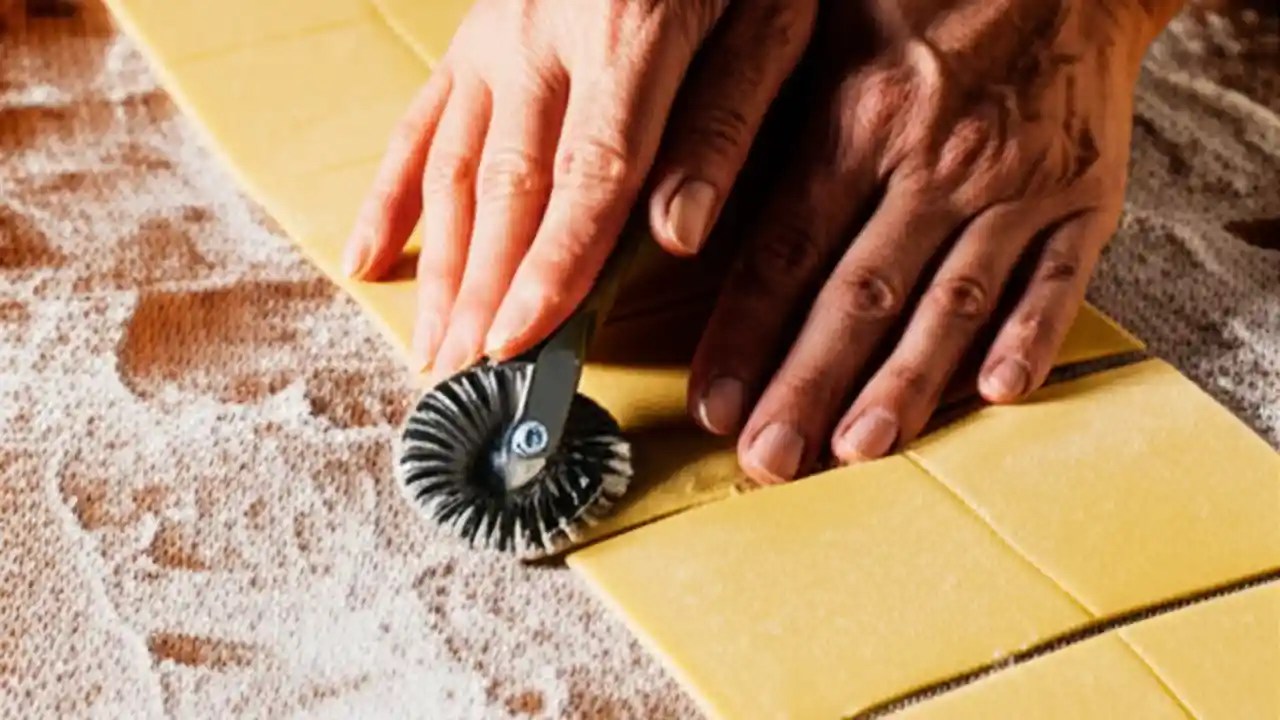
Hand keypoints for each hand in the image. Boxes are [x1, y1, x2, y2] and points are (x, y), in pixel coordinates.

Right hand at [343, 0, 815, 378]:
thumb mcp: (769, 17)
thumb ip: (724, 119)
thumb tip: (676, 232)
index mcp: (630, 33)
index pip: (588, 178)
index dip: (550, 269)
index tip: (520, 346)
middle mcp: (542, 38)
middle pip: (507, 188)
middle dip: (483, 294)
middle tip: (463, 381)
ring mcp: (491, 38)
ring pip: (451, 170)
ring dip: (436, 268)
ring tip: (427, 351)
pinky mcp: (467, 39)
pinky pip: (417, 125)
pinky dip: (389, 196)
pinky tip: (365, 257)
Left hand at [690, 0, 1182, 482]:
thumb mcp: (823, 16)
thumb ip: (761, 101)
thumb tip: (679, 195)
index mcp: (862, 112)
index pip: (786, 249)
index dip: (745, 334)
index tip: (712, 405)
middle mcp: (938, 158)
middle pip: (861, 295)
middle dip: (808, 386)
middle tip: (767, 461)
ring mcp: (1018, 182)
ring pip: (952, 303)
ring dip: (904, 385)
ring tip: (856, 450)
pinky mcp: (1088, 195)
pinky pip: (1059, 280)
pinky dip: (1030, 339)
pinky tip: (993, 394)